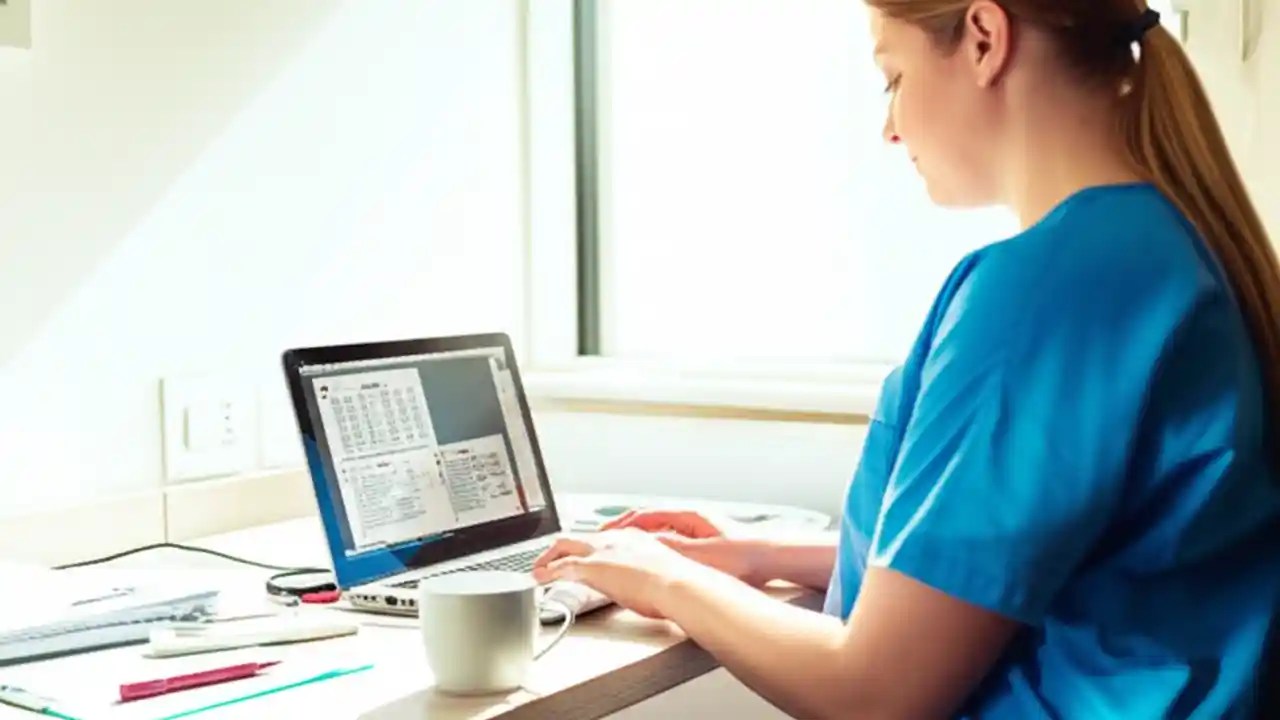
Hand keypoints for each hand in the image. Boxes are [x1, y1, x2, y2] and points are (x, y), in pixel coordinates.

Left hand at [533, 529, 707, 618]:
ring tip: (539, 570)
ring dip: (548, 558)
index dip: (584, 548)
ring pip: (564, 544)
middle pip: (577, 537)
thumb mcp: (658, 572)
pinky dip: (547, 571)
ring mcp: (602, 551)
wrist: (679, 584)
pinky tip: (539, 578)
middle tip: (549, 562)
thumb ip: (644, 573)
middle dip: (559, 549)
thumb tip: (640, 586)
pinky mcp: (593, 566)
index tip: (579, 557)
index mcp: (631, 537)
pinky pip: (563, 566)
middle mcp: (614, 539)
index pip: (598, 538)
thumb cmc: (676, 584)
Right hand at [601, 510, 763, 585]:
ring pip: (658, 528)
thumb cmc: (742, 556)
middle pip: (648, 518)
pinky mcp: (703, 542)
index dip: (620, 524)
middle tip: (602, 537)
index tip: (602, 533)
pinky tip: (648, 556)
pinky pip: (669, 538)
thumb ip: (673, 547)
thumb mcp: (702, 554)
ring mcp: (697, 529)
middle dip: (623, 527)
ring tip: (618, 546)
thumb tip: (643, 542)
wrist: (771, 558)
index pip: (645, 514)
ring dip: (636, 535)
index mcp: (688, 516)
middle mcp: (690, 518)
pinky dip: (652, 543)